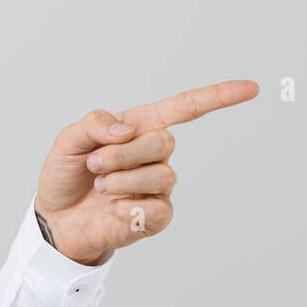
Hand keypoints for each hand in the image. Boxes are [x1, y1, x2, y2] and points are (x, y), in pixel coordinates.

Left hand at [34, 79, 259, 264]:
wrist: (56, 218)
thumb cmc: (65, 175)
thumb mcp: (68, 141)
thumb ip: (94, 124)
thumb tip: (127, 130)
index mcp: (138, 129)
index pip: (184, 109)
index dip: (217, 97)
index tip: (250, 88)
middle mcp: (153, 155)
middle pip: (165, 141)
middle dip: (122, 153)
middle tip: (94, 165)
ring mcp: (157, 186)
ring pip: (161, 175)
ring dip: (120, 180)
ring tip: (99, 186)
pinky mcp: (156, 216)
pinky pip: (158, 208)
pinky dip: (127, 206)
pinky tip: (111, 208)